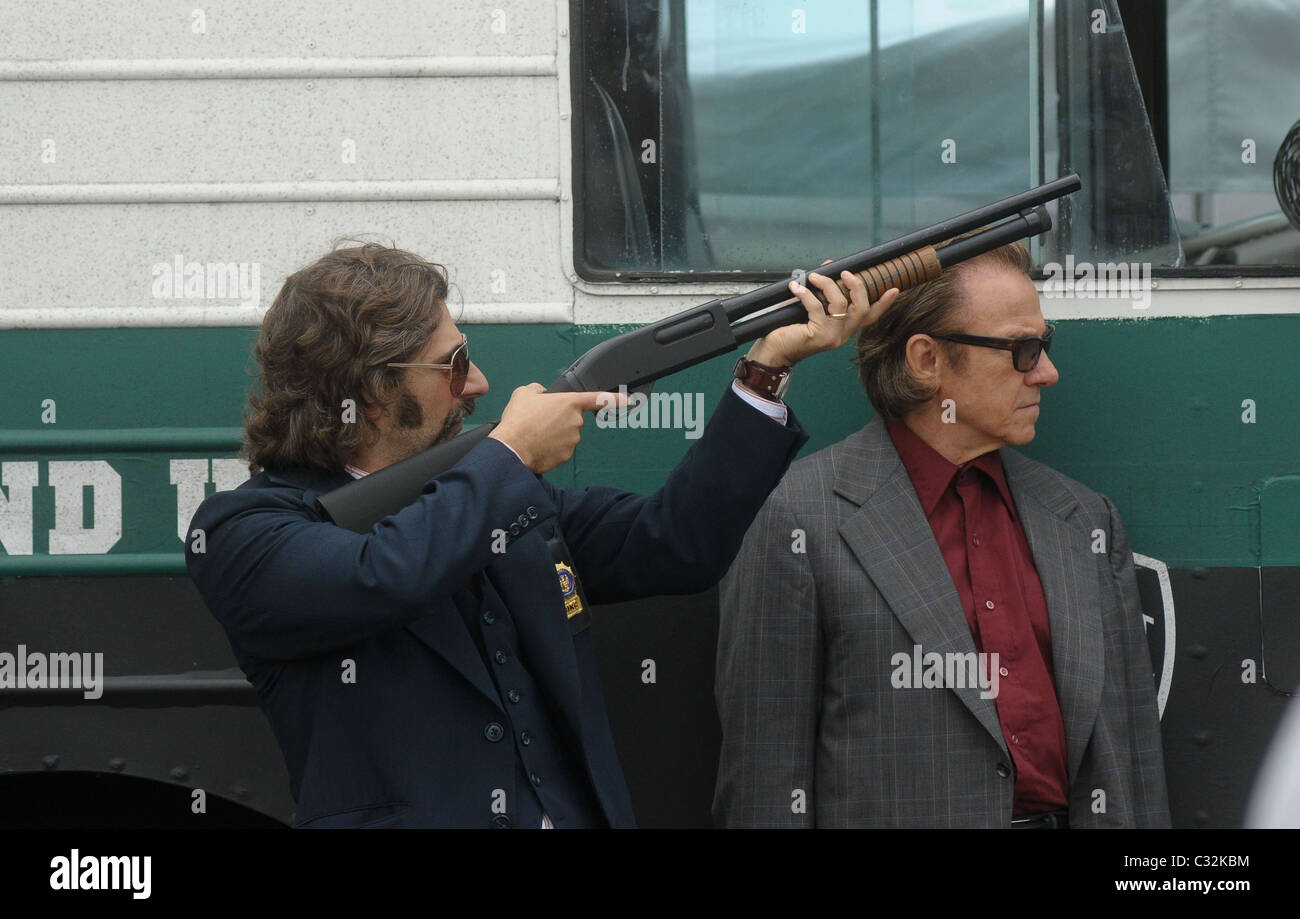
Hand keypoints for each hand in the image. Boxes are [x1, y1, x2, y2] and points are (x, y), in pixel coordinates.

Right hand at [488, 384, 627, 474]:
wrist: (511, 448)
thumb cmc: (518, 420)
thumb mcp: (524, 394)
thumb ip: (537, 389)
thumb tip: (541, 394)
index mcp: (570, 403)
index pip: (599, 399)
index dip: (616, 399)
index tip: (629, 400)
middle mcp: (576, 422)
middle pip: (572, 419)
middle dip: (559, 420)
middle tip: (538, 422)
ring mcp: (573, 440)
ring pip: (566, 435)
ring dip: (554, 434)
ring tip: (534, 434)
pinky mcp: (567, 456)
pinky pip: (561, 449)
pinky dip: (551, 448)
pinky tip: (537, 445)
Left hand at [746, 260, 898, 366]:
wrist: (774, 352)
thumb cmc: (790, 330)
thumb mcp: (810, 308)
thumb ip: (822, 292)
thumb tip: (828, 266)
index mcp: (844, 330)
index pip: (870, 317)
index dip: (884, 304)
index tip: (895, 289)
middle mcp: (843, 335)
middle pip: (862, 308)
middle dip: (856, 286)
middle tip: (843, 273)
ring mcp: (833, 337)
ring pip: (841, 304)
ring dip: (827, 285)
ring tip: (813, 277)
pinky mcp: (819, 336)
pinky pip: (817, 307)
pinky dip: (806, 293)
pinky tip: (795, 287)